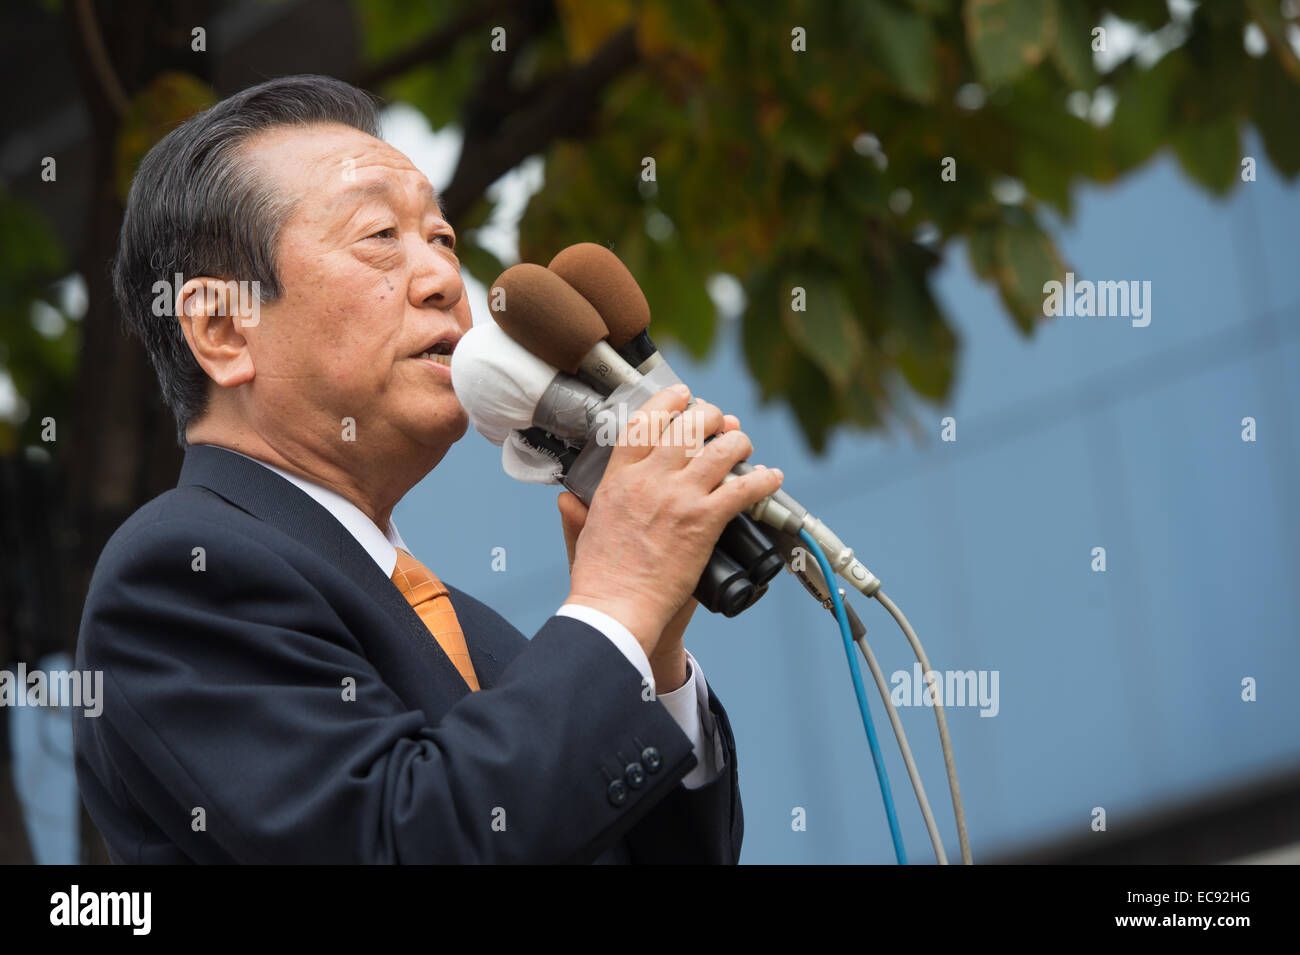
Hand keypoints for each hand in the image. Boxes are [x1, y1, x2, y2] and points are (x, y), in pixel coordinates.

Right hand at [562, 385, 782, 660]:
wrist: (616, 609)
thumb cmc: (598, 580)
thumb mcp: (581, 538)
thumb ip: (575, 515)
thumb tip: (565, 500)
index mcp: (618, 480)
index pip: (643, 423)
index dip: (667, 401)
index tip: (681, 394)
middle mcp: (649, 480)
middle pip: (687, 427)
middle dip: (709, 415)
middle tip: (719, 419)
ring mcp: (679, 498)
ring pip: (720, 450)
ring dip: (738, 442)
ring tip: (744, 445)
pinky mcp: (704, 521)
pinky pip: (742, 489)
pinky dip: (762, 481)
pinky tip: (771, 478)